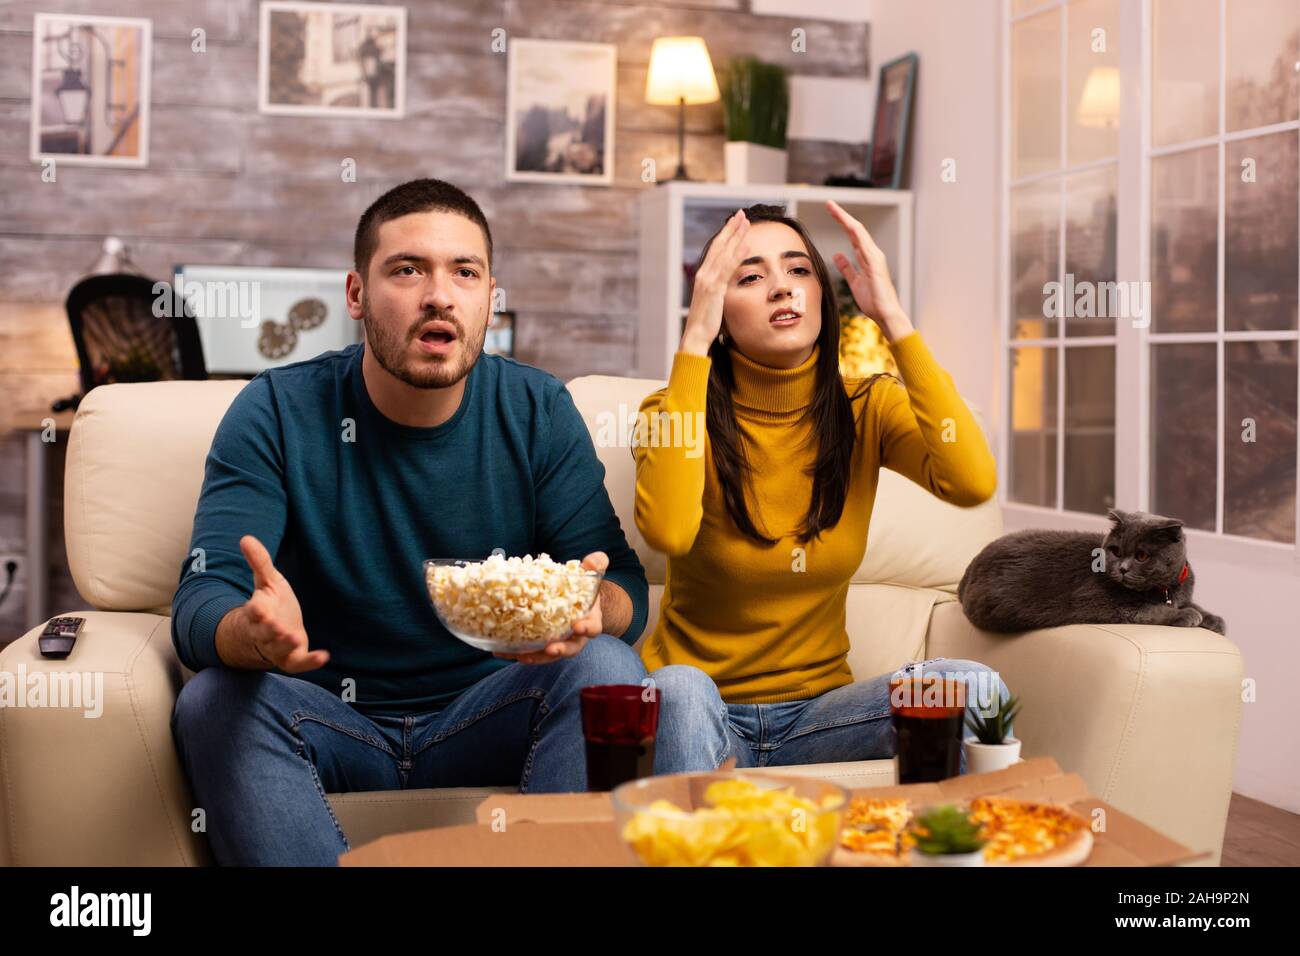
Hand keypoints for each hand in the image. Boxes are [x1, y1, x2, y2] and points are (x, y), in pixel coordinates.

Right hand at [238, 534, 329, 672]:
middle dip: (270, 630)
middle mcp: (265, 632)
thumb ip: (259, 562)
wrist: (270, 632)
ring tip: (295, 638)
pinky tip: (324, 656)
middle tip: (277, 626)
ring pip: (278, 649)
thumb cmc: (269, 604)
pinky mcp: (292, 658)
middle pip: (265, 633)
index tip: (257, 606)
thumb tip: (246, 538)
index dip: (256, 610)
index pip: (254, 612)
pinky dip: (310, 661)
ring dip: (286, 644)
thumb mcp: (267, 581)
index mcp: (258, 612)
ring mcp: (278, 647)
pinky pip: (298, 663)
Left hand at [493, 551, 607, 664]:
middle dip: (561, 650)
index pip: (593, 628)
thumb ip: (595, 565)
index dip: (587, 628)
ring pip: (549, 654)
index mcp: (590, 620)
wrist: (573, 601)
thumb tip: (594, 560)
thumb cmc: (582, 589)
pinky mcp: (541, 644)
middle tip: (551, 649)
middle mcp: (575, 636)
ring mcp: (558, 642)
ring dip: (536, 657)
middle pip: (571, 648)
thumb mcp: (589, 575)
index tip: (579, 627)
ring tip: (521, 655)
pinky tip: (502, 651)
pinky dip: (517, 652)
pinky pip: (531, 651)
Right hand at [680, 209, 750, 354]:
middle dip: (731, 228)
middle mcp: (703, 273)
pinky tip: (746, 245)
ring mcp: (708, 280)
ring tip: (746, 222)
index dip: (725, 235)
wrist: (695, 334)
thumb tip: (726, 285)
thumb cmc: (704, 322)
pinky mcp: (714, 288)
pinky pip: (728, 267)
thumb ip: (718, 289)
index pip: (715, 250)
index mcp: (703, 275)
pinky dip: (737, 254)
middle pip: (719, 245)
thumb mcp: (712, 301)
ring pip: (724, 252)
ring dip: (736, 236)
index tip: (735, 223)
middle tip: (741, 214)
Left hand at [826, 200, 911, 339]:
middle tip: (829, 204)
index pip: (853, 235)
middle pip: (856, 229)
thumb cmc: (873, 300)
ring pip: (859, 233)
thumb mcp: (854, 282)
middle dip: (842, 216)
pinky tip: (849, 225)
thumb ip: (847, 268)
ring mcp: (875, 257)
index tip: (831, 212)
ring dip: (846, 220)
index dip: (842, 222)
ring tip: (834, 209)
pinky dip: (857, 234)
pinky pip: (865, 245)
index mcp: (867, 257)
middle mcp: (872, 253)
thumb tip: (837, 255)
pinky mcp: (875, 265)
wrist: (885, 313)